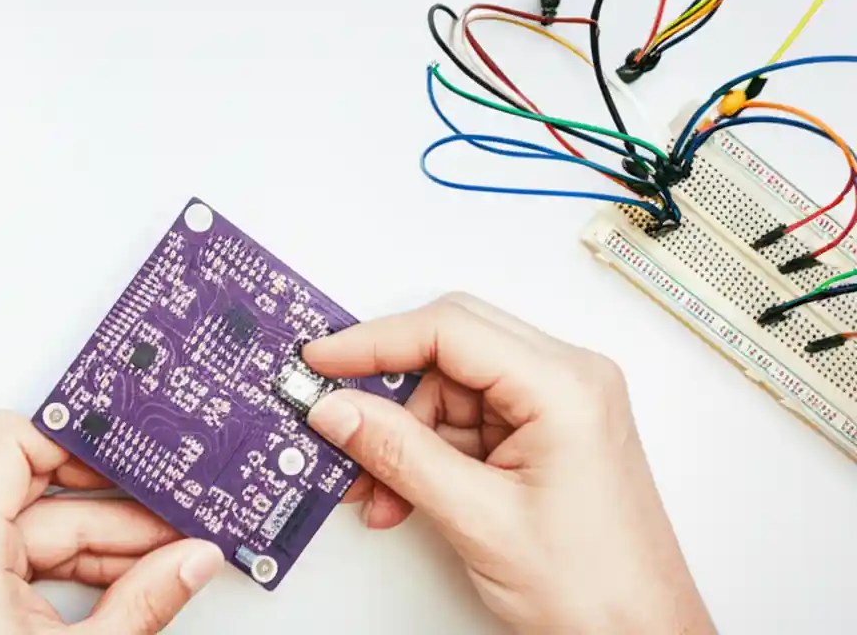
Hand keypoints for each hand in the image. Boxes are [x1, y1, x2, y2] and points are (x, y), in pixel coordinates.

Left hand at [0, 411, 224, 633]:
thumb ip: (144, 602)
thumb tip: (192, 562)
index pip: (13, 442)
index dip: (80, 441)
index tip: (134, 452)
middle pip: (34, 485)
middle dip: (112, 505)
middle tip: (173, 515)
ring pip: (30, 521)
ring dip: (98, 539)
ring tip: (162, 558)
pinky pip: (12, 552)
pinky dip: (65, 563)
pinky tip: (121, 579)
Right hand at [303, 293, 712, 634]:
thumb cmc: (598, 591)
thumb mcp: (478, 520)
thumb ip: (401, 455)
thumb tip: (340, 410)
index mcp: (565, 387)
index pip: (450, 330)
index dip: (375, 341)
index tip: (322, 359)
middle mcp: (566, 382)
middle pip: (449, 349)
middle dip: (388, 390)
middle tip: (336, 413)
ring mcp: (556, 408)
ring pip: (449, 390)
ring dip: (403, 435)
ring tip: (375, 488)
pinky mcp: (543, 435)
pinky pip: (465, 422)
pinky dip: (425, 454)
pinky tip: (401, 494)